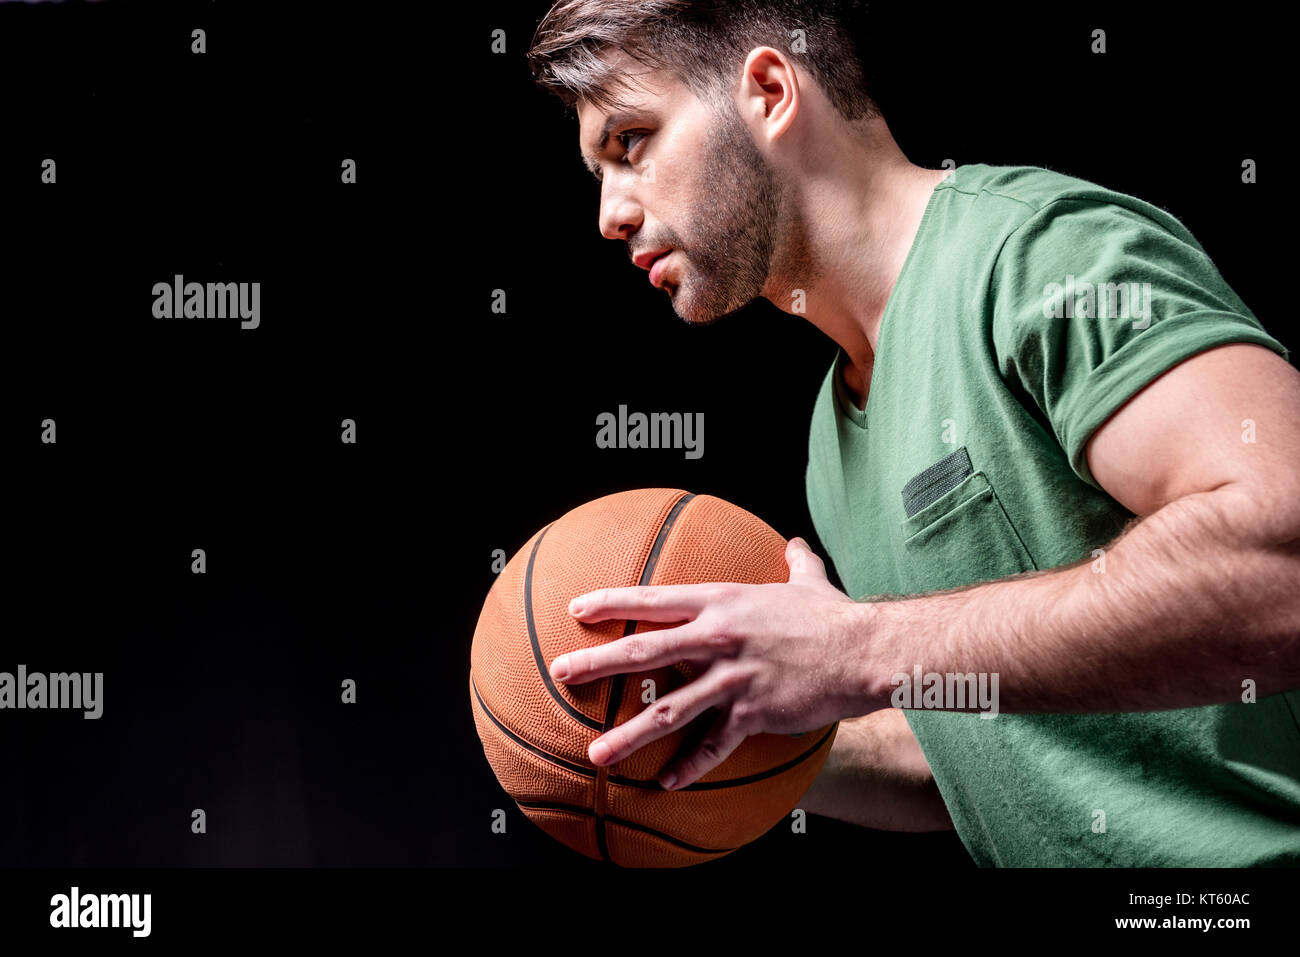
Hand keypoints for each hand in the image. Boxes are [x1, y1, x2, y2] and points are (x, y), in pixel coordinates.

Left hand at [549, 537, 872, 788]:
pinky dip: (687, 767)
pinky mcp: (752, 713)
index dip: (611, 602)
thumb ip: (795, 561)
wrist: (866, 651)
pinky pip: (712, 746)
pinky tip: (665, 784)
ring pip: (668, 708)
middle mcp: (719, 637)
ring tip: (596, 753)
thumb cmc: (835, 616)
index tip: (576, 609)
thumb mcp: (810, 581)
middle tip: (559, 674)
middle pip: (644, 651)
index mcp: (723, 602)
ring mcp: (732, 678)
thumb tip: (793, 543)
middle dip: (596, 663)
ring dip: (628, 733)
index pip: (653, 600)